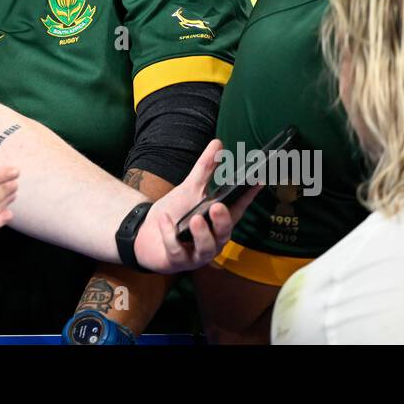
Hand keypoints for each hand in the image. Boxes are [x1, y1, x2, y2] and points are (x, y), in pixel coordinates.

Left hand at [133, 140, 259, 272]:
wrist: (146, 235)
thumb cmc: (175, 213)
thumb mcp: (189, 188)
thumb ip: (205, 168)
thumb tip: (218, 143)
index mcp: (219, 221)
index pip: (238, 208)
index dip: (248, 196)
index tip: (257, 180)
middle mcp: (213, 240)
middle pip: (225, 233)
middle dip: (223, 221)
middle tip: (217, 206)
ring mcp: (197, 253)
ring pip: (206, 248)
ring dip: (202, 234)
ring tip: (195, 219)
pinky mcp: (178, 260)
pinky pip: (176, 250)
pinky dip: (170, 235)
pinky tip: (165, 220)